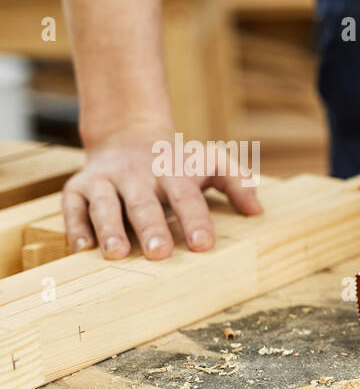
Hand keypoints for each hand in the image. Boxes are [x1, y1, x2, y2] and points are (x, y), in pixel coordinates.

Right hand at [62, 121, 261, 259]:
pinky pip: (72, 208)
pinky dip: (75, 227)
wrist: (127, 135)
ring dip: (109, 229)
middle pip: (143, 203)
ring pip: (104, 205)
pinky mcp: (77, 188)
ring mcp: (104, 181)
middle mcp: (135, 175)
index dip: (195, 220)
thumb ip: (237, 182)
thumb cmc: (176, 162)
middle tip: (160, 253)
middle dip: (151, 227)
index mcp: (171, 171)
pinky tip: (83, 248)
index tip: (203, 244)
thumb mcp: (211, 162)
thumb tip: (257, 210)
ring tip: (117, 254)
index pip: (186, 197)